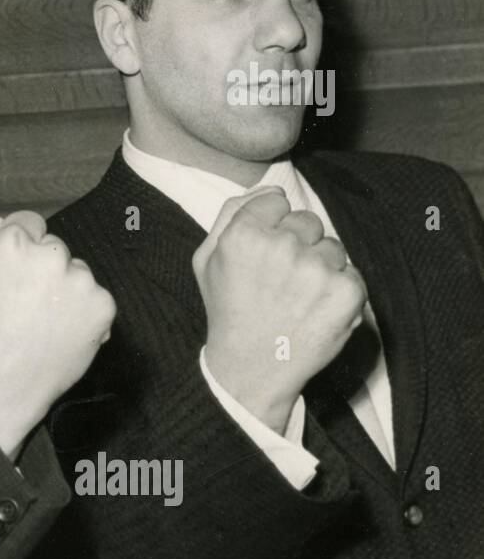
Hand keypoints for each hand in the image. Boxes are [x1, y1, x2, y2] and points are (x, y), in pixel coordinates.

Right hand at [0, 212, 115, 456]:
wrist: (1, 385)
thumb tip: (4, 220)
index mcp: (13, 244)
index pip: (29, 222)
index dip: (18, 247)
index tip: (13, 273)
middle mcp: (51, 256)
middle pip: (54, 247)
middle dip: (42, 268)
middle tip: (25, 303)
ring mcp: (81, 281)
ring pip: (76, 271)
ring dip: (64, 288)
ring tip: (43, 320)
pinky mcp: (103, 306)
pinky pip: (95, 296)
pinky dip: (83, 311)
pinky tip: (61, 330)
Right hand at [193, 186, 367, 433]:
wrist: (251, 369)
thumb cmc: (229, 310)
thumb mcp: (208, 259)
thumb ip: (231, 213)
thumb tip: (272, 189)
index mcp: (243, 235)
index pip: (277, 201)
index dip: (270, 226)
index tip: (262, 254)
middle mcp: (281, 248)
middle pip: (307, 220)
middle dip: (297, 244)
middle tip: (280, 280)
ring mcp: (317, 270)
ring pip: (332, 246)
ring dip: (319, 268)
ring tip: (297, 298)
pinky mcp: (346, 292)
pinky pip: (351, 272)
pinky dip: (338, 290)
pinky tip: (314, 310)